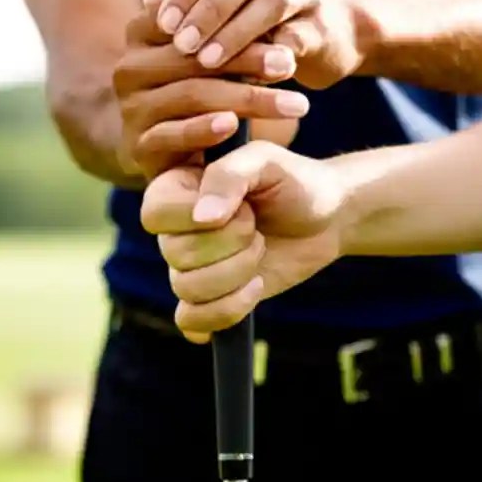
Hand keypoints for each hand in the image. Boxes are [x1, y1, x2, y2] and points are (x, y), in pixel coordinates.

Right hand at [114, 3, 307, 179]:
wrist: (164, 147)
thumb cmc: (200, 89)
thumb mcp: (212, 54)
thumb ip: (228, 30)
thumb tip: (275, 8)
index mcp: (142, 31)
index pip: (190, 19)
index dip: (237, 21)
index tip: (280, 23)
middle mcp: (129, 66)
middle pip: (194, 57)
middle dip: (248, 60)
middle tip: (289, 64)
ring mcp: (131, 107)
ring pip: (190, 94)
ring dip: (245, 98)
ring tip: (291, 104)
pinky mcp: (137, 145)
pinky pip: (171, 134)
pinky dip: (203, 129)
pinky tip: (234, 126)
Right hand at [140, 141, 347, 341]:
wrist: (326, 217)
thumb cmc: (293, 181)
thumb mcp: (265, 161)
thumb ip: (228, 176)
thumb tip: (202, 218)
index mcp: (177, 189)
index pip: (155, 213)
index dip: (197, 216)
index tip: (241, 206)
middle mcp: (175, 229)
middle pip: (176, 254)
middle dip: (232, 243)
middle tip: (256, 227)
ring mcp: (189, 267)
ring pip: (187, 288)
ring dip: (238, 272)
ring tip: (260, 250)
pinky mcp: (208, 299)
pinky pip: (191, 320)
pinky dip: (227, 311)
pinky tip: (254, 289)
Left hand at [152, 0, 369, 89]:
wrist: (326, 40)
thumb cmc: (258, 23)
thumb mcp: (223, 9)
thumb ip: (190, 2)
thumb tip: (147, 2)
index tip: (163, 24)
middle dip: (211, 8)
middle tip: (184, 44)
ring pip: (275, 1)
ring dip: (237, 33)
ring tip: (209, 62)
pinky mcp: (326, 26)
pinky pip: (300, 37)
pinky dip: (273, 56)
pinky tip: (248, 77)